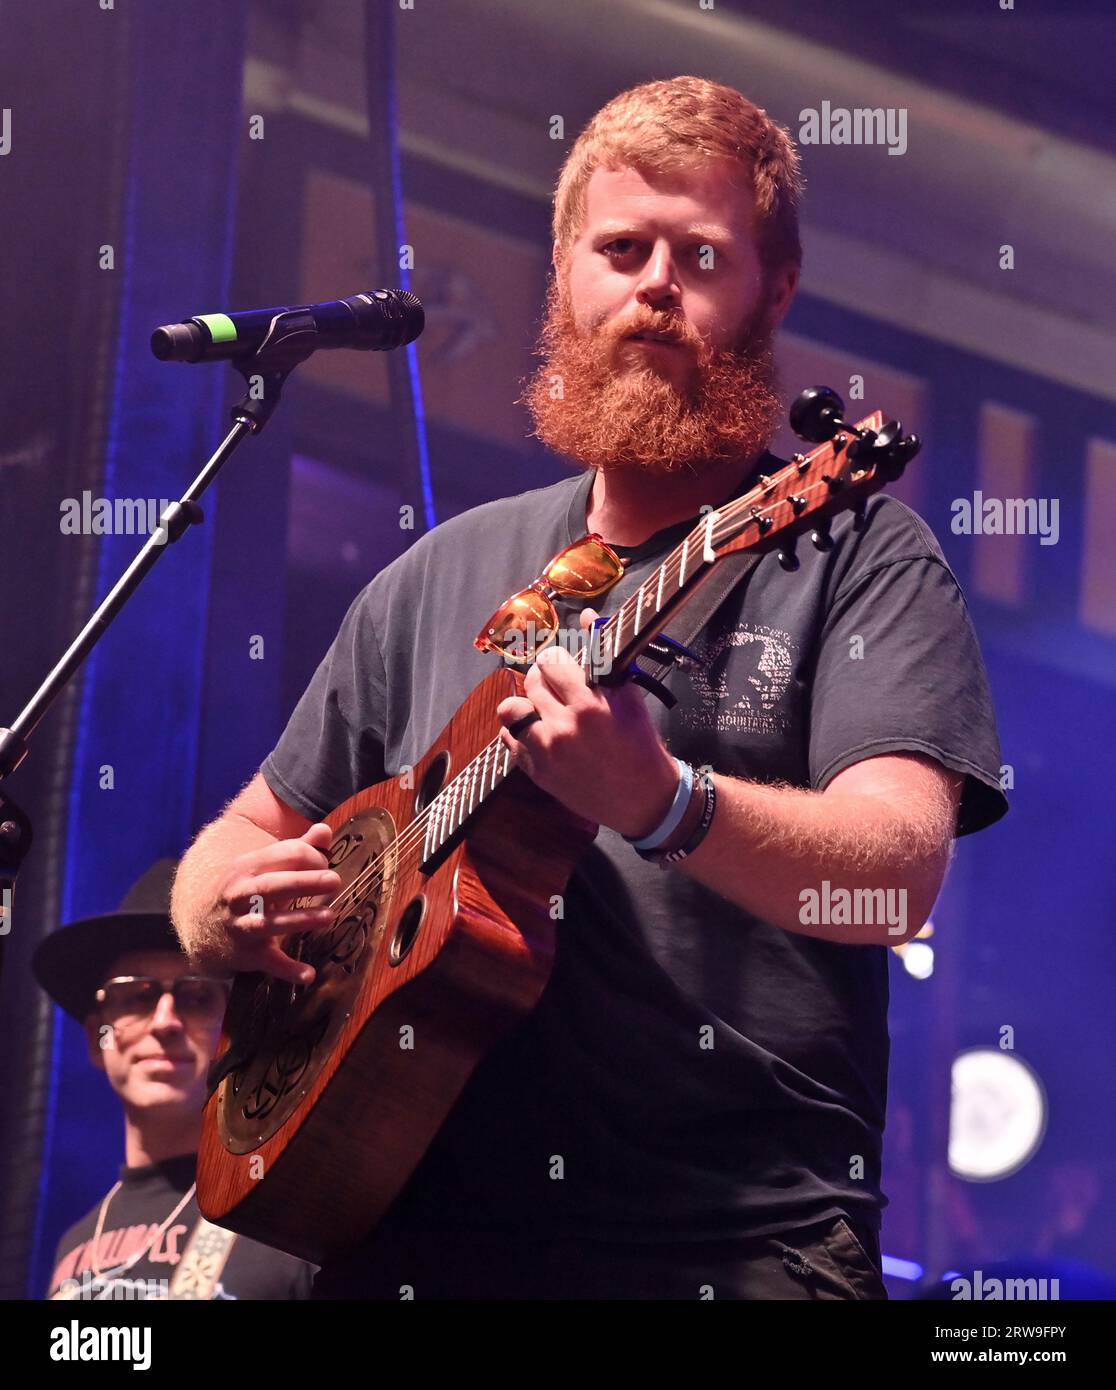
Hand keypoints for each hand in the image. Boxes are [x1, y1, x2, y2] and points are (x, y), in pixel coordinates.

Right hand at [211, 823, 341, 982]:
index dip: (310, 858)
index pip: (282, 855)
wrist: (202, 926)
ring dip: (300, 919)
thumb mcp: (264, 866)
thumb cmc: (247, 889)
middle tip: (334, 881)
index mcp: (248, 867)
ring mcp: (241, 926)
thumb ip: (297, 848)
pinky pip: (268, 962)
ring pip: (269, 923)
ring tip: (329, 916)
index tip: (326, 867)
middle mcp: (240, 895)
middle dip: (304, 882)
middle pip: (272, 886)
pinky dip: (287, 970)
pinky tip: (308, 974)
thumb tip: (325, 831)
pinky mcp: (245, 954)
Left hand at [496, 607, 679, 837]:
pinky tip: (539, 731)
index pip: (552, 660)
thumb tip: (588, 615)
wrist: (643, 801)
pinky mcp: (537, 773)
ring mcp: (546, 752)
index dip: (558, 659)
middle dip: (544, 678)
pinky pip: (508, 738)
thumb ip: (604, 656)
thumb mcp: (630, 698)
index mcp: (589, 705)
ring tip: (544, 708)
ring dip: (527, 703)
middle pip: (531, 680)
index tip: (566, 666)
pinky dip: (520, 730)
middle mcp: (563, 727)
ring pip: (511, 708)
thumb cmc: (641, 745)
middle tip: (558, 687)